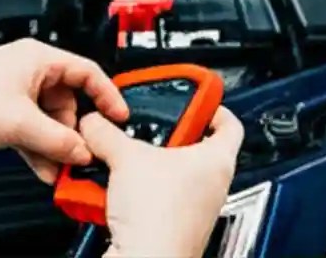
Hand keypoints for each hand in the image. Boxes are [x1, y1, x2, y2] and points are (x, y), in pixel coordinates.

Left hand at [0, 39, 128, 182]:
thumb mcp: (19, 122)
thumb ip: (57, 139)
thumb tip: (82, 150)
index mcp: (38, 60)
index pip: (87, 73)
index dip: (107, 95)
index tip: (118, 116)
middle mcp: (29, 76)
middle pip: (69, 104)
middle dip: (75, 132)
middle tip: (83, 153)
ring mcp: (15, 98)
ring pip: (50, 123)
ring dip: (57, 147)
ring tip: (64, 168)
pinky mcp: (2, 118)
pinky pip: (32, 135)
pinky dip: (40, 152)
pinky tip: (46, 170)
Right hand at [79, 107, 244, 257]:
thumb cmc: (160, 218)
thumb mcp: (126, 158)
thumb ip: (107, 133)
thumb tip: (95, 123)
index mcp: (218, 159)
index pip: (230, 122)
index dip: (212, 106)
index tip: (193, 99)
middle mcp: (211, 185)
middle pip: (189, 148)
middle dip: (159, 140)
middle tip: (141, 132)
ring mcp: (192, 208)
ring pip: (164, 177)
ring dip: (137, 170)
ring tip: (117, 163)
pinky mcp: (169, 227)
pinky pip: (148, 201)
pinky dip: (127, 195)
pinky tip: (108, 194)